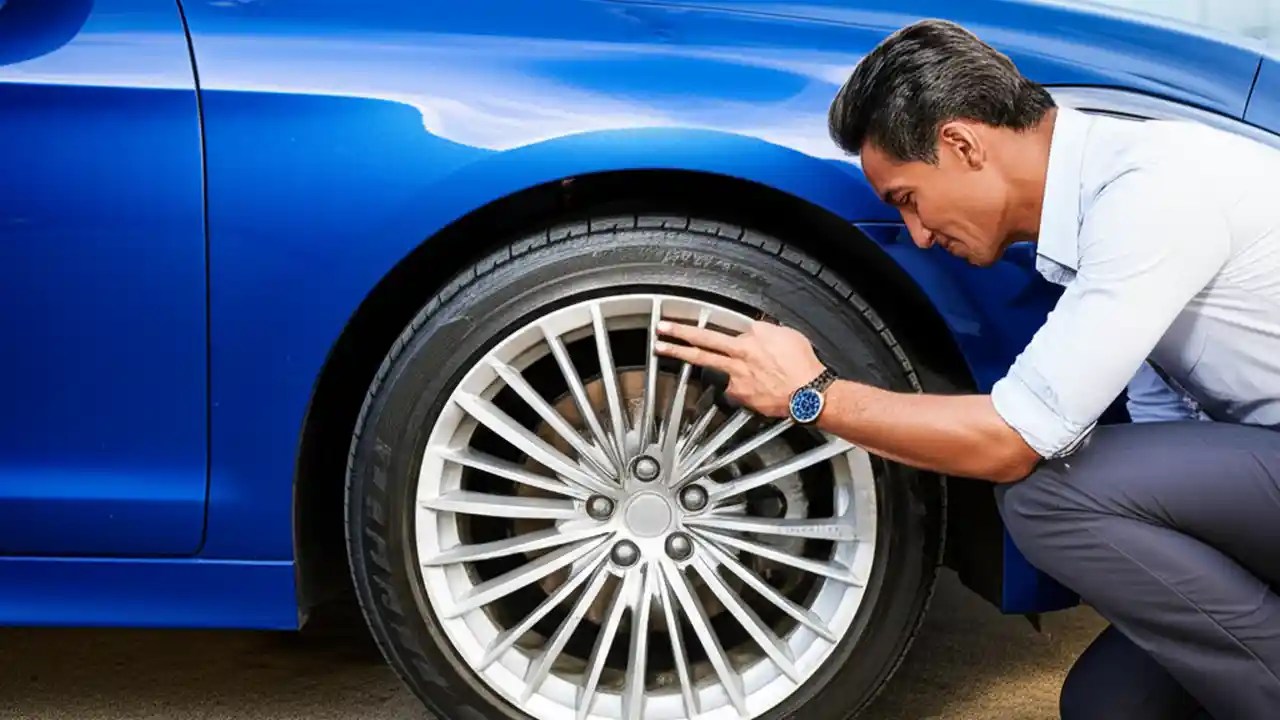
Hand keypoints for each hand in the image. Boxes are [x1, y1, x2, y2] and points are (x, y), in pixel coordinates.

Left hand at [654, 319, 826, 417]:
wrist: (809, 395)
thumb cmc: (803, 365)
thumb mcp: (788, 336)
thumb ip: (766, 332)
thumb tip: (757, 330)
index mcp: (751, 338)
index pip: (723, 327)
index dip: (704, 324)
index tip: (685, 321)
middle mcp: (740, 355)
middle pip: (703, 342)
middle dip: (678, 335)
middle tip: (660, 329)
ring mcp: (737, 377)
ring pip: (707, 364)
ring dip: (685, 356)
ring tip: (665, 349)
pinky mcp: (740, 395)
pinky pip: (732, 389)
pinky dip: (738, 387)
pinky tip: (751, 387)